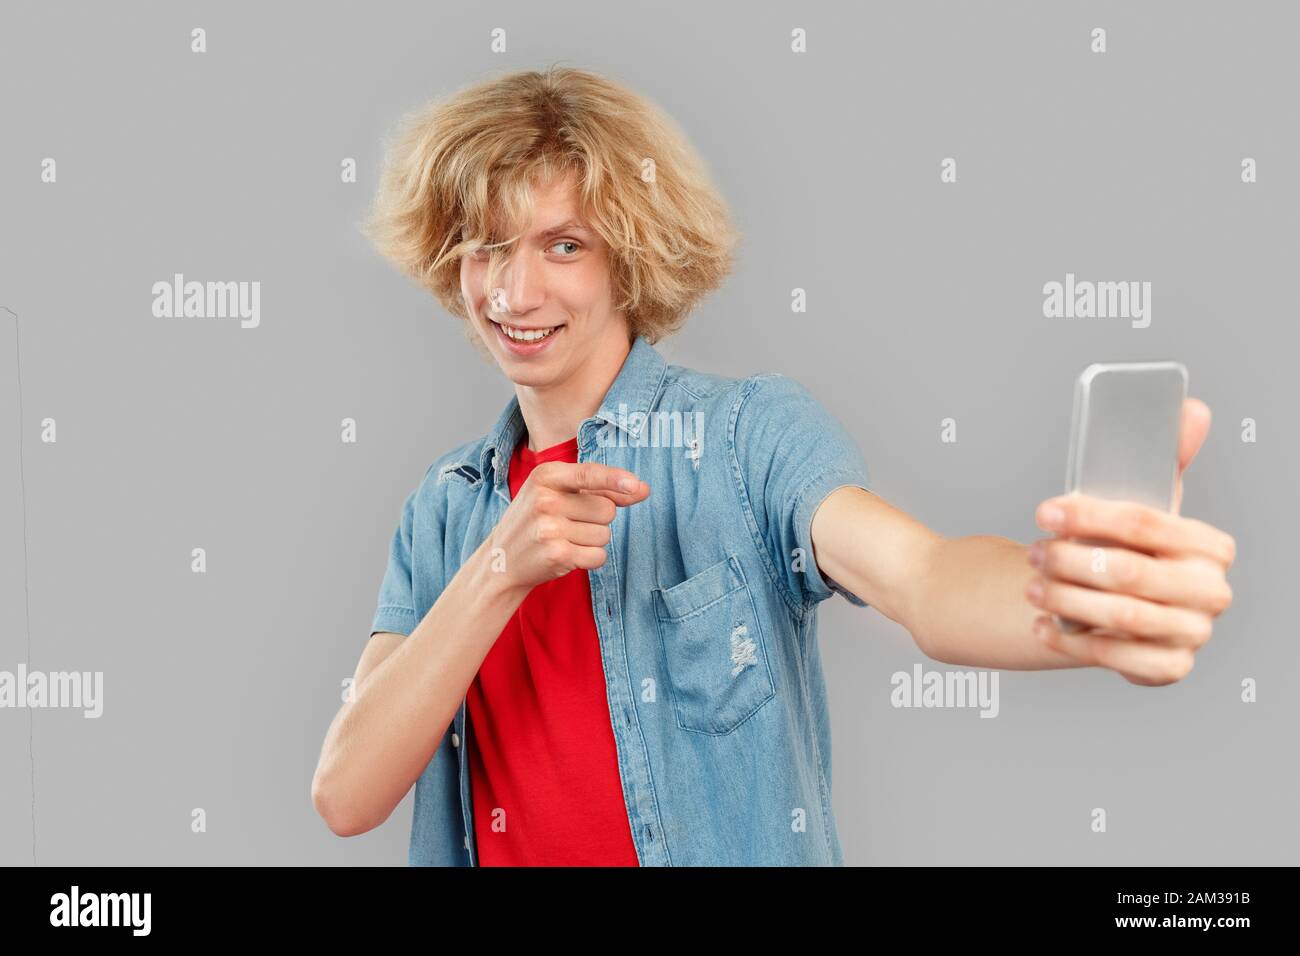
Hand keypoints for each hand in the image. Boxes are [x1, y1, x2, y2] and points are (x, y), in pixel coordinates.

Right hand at [486, 460, 649, 591]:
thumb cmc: (537, 521)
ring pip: (605, 534)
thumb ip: (601, 489)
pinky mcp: (556, 554)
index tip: (636, 486)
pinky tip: (569, 555)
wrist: (501, 559)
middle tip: (570, 524)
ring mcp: (549, 528)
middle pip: (606, 509)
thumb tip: (642, 489)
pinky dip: (591, 558)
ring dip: (594, 541)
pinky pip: (598, 555)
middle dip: (598, 519)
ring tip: (566, 539)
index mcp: (546, 475)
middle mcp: (545, 499)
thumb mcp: (560, 494)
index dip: (616, 479)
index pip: (589, 473)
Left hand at [1025, 398, 1236, 685]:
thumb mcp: (1144, 501)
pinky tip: (1040, 624)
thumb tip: (1193, 408)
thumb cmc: (1126, 546)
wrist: (1114, 599)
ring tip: (1031, 586)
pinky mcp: (1168, 668)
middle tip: (1034, 553)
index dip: (1090, 516)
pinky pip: (1118, 657)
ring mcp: (1193, 632)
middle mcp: (1211, 592)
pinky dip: (1071, 641)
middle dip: (1071, 561)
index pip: (1147, 523)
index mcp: (1211, 546)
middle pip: (1131, 572)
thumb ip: (1167, 456)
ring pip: (1122, 616)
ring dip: (1066, 599)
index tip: (1044, 512)